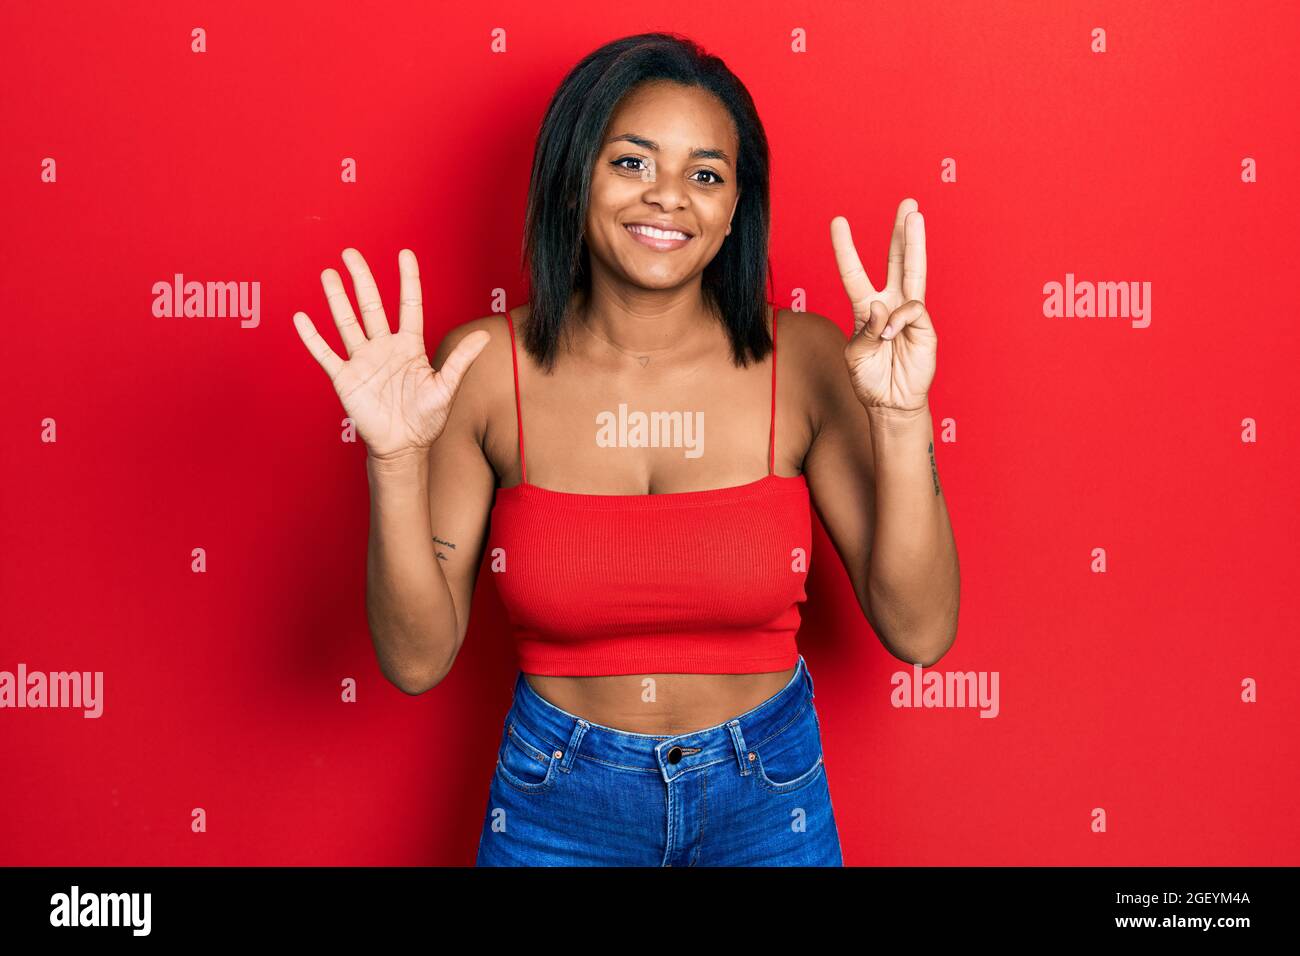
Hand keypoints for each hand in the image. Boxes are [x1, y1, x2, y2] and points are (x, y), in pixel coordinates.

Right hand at [293, 248, 489, 460]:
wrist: (404, 447)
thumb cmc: (427, 419)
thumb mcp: (446, 387)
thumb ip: (461, 360)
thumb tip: (485, 336)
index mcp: (410, 346)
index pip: (409, 305)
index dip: (407, 280)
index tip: (404, 254)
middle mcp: (384, 347)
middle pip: (371, 305)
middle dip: (361, 279)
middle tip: (350, 253)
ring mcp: (363, 361)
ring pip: (347, 323)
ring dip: (336, 299)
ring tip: (328, 274)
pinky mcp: (345, 378)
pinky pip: (326, 354)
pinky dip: (313, 337)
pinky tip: (301, 317)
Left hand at [831, 198, 936, 411]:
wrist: (889, 403)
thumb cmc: (869, 378)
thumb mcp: (855, 355)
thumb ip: (865, 331)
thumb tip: (882, 308)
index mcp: (866, 308)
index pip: (855, 272)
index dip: (846, 248)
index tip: (838, 222)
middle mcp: (889, 304)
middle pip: (896, 261)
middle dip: (902, 232)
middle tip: (908, 204)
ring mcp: (909, 314)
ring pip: (914, 272)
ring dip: (915, 243)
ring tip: (915, 217)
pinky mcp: (924, 328)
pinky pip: (913, 309)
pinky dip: (899, 318)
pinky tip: (892, 332)